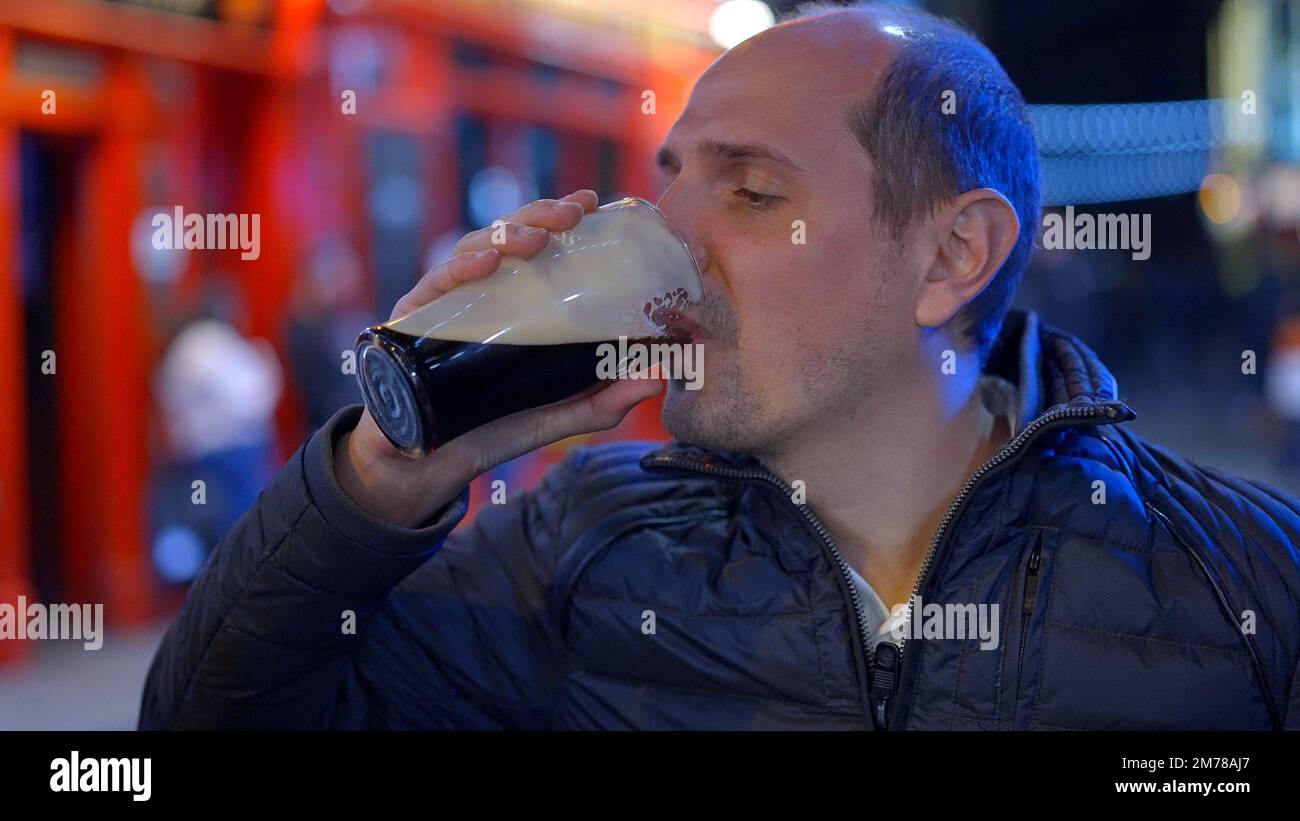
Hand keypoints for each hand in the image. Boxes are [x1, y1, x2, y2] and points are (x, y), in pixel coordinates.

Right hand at [335, 190, 664, 527]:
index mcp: (517, 301)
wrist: (433, 464)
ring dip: (507, 235)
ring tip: (537, 238)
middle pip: (510, 237)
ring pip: (475, 249)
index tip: (593, 203)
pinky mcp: (415, 320)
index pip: (539, 245)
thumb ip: (606, 399)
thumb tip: (658, 377)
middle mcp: (483, 292)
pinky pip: (437, 283)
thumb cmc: (496, 429)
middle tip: (574, 214)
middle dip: (541, 215)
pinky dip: (460, 268)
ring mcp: (448, 303)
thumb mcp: (562, 414)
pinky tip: (484, 264)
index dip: (562, 217)